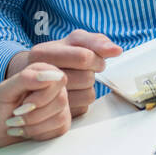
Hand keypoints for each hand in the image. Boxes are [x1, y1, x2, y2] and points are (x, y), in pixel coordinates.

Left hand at [0, 62, 70, 143]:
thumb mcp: (5, 91)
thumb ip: (25, 78)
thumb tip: (50, 75)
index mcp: (42, 73)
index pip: (58, 78)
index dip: (41, 95)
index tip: (22, 103)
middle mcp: (55, 88)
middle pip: (61, 99)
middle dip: (34, 113)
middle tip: (16, 114)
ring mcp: (60, 106)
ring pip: (60, 117)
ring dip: (33, 124)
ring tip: (17, 123)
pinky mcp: (62, 123)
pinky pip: (58, 130)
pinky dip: (37, 133)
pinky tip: (25, 130)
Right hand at [7, 30, 121, 117]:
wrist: (39, 76)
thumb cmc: (61, 54)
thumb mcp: (74, 41)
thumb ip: (96, 41)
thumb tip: (116, 50)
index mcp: (41, 54)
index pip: (83, 57)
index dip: (96, 58)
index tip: (94, 59)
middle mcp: (40, 77)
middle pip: (87, 77)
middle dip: (91, 72)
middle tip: (84, 69)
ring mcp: (45, 99)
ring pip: (88, 94)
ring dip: (89, 86)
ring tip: (78, 79)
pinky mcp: (56, 114)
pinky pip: (85, 107)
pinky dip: (84, 98)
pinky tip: (75, 91)